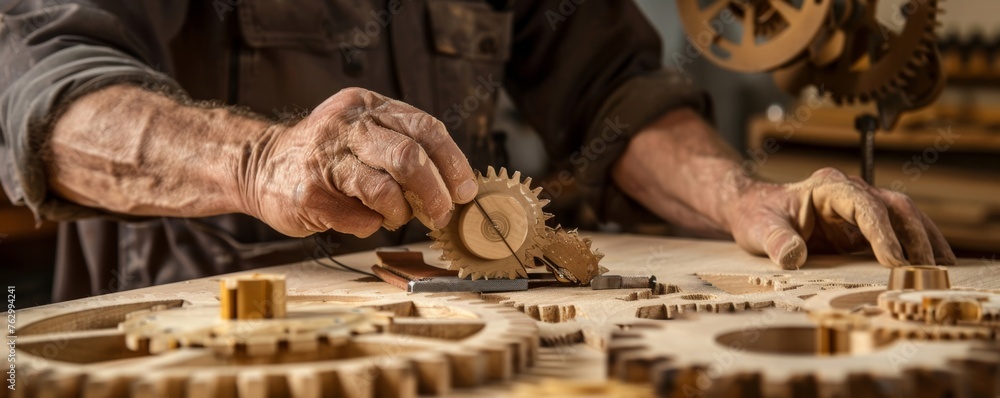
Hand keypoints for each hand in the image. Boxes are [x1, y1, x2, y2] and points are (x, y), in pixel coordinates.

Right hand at [239, 88, 477, 236]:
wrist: (258, 165)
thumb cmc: (325, 155)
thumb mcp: (363, 132)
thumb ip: (403, 145)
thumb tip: (454, 184)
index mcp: (367, 106)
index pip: (425, 128)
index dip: (452, 162)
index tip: (466, 190)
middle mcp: (346, 126)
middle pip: (408, 157)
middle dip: (434, 192)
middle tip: (442, 214)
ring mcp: (324, 160)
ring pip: (385, 190)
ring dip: (401, 213)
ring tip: (397, 217)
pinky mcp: (310, 195)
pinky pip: (360, 218)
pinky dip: (371, 225)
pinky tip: (361, 217)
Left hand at [726, 167, 955, 268]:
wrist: (752, 209)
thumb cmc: (756, 214)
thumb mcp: (758, 227)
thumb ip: (775, 240)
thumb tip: (793, 256)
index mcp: (828, 185)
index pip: (864, 205)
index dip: (882, 232)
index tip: (894, 259)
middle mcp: (849, 192)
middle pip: (894, 206)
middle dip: (915, 236)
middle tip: (927, 269)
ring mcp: (859, 208)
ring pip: (903, 217)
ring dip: (924, 241)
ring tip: (942, 268)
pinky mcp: (862, 227)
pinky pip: (896, 233)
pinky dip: (915, 248)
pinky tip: (931, 266)